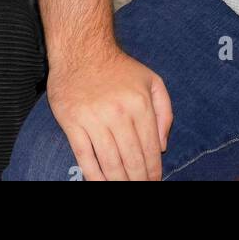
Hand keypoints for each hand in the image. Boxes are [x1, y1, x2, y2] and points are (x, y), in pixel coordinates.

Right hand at [46, 47, 172, 180]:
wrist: (82, 50)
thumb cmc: (119, 68)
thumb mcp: (152, 80)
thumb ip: (165, 111)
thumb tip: (162, 146)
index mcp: (140, 104)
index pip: (150, 148)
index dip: (153, 171)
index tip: (154, 182)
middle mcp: (118, 113)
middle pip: (131, 160)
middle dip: (138, 180)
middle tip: (140, 189)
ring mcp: (94, 119)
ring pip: (109, 162)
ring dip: (119, 181)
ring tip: (124, 188)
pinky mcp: (73, 123)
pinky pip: (85, 157)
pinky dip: (94, 176)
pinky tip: (101, 184)